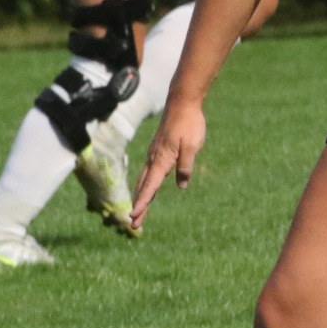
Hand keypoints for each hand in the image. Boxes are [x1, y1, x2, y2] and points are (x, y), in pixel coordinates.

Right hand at [131, 97, 206, 229]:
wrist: (182, 103)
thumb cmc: (189, 124)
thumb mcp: (192, 147)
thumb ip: (185, 166)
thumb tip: (181, 184)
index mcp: (162, 160)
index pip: (150, 187)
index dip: (142, 204)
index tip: (134, 218)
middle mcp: (154, 159)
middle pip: (144, 187)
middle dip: (139, 206)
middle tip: (134, 224)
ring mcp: (154, 154)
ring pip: (145, 180)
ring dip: (141, 196)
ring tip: (139, 212)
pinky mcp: (158, 150)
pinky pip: (150, 172)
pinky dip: (146, 185)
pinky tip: (149, 188)